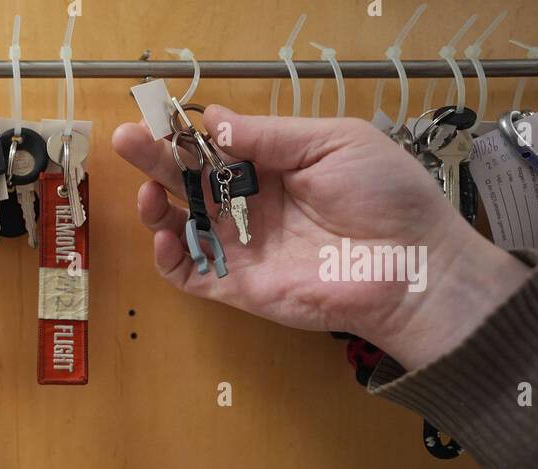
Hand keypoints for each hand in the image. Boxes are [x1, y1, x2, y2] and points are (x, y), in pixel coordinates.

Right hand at [112, 106, 529, 370]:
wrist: (411, 266)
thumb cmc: (385, 197)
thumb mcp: (334, 143)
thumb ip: (271, 136)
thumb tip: (215, 118)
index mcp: (275, 166)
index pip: (218, 147)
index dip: (186, 132)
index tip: (160, 113)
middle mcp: (252, 204)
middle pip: (190, 181)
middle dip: (156, 159)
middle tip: (126, 138)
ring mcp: (243, 246)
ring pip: (182, 225)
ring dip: (156, 207)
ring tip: (148, 191)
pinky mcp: (239, 286)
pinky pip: (190, 274)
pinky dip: (168, 258)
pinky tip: (166, 236)